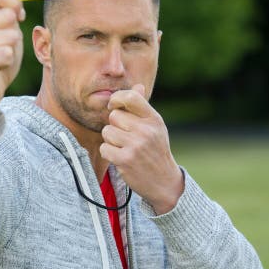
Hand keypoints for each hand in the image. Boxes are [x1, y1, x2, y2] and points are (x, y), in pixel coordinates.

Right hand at [0, 0, 25, 140]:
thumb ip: (8, 15)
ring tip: (0, 59)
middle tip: (5, 47)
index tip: (18, 17)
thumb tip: (16, 8)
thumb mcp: (4, 32)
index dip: (14, 2)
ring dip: (12, 49)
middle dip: (15, 32)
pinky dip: (8, 62)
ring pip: (10, 36)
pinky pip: (6, 54)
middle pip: (7, 15)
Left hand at [100, 84, 183, 214]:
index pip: (130, 97)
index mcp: (154, 119)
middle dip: (115, 126)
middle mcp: (146, 130)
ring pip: (107, 132)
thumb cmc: (156, 151)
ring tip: (124, 148)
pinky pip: (104, 148)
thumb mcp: (155, 127)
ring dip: (111, 141)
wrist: (164, 181)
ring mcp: (136, 145)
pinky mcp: (125, 159)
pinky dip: (109, 153)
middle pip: (114, 116)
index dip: (116, 98)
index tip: (114, 106)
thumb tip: (136, 86)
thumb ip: (142, 107)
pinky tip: (120, 158)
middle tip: (125, 137)